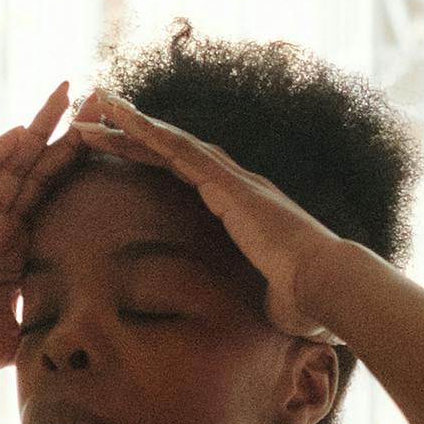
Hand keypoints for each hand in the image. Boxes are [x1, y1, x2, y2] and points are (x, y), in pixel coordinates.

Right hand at [0, 87, 77, 375]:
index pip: (55, 197)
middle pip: (38, 169)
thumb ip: (43, 334)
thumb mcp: (12, 341)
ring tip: (62, 96)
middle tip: (97, 96)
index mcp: (16, 247)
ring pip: (9, 165)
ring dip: (35, 130)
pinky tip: (17, 134)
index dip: (80, 168)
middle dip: (66, 134)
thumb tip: (86, 348)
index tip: (115, 139)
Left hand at [65, 91, 352, 340]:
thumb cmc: (304, 299)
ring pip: (170, 141)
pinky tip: (123, 118)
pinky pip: (178, 151)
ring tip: (97, 101)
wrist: (325, 286)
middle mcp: (234, 183)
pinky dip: (149, 132)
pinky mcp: (225, 183)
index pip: (186, 174)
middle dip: (134, 131)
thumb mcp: (270, 297)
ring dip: (131, 121)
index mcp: (241, 206)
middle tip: (99, 110)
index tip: (126, 146)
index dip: (154, 157)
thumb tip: (272, 322)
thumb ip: (263, 296)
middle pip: (172, 150)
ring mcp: (231, 178)